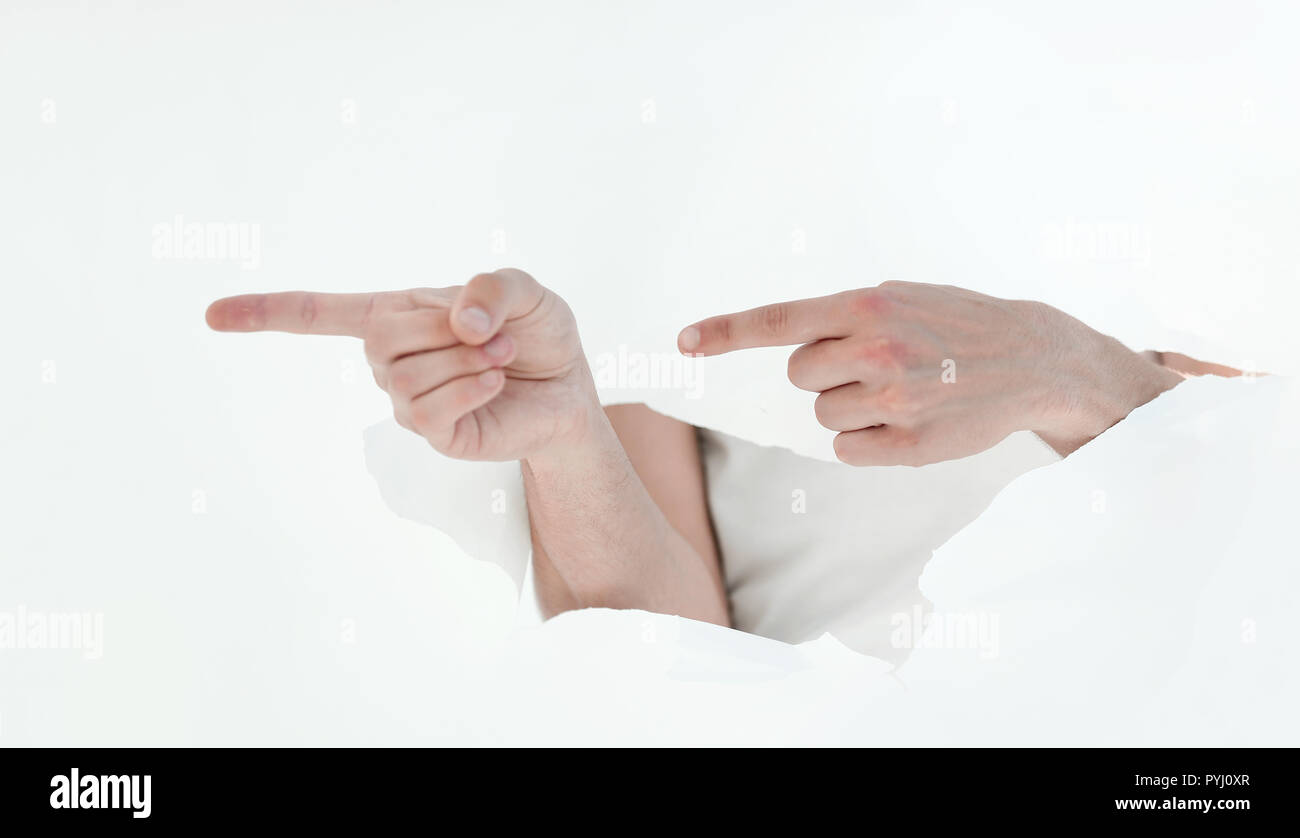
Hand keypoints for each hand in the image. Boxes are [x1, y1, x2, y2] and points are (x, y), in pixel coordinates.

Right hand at [206, 268, 596, 460]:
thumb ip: (493, 286)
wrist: (568, 388)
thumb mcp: (525, 291)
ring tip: (500, 356)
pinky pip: (428, 410)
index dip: (266, 313)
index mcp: (396, 313)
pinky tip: (494, 382)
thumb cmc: (538, 333)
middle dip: (448, 327)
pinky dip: (470, 388)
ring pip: (406, 375)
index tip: (212, 315)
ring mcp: (406, 399)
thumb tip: (457, 319)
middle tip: (491, 331)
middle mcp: (389, 357)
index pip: (318, 313)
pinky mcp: (434, 433)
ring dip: (467, 360)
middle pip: (382, 336)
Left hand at [677, 281, 1181, 465]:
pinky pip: (848, 450)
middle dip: (827, 374)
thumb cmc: (959, 324)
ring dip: (851, 408)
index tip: (683, 342)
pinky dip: (867, 441)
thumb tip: (792, 342)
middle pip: (799, 376)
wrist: (1032, 359)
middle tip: (876, 365)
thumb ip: (847, 315)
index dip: (725, 332)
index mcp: (867, 306)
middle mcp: (875, 349)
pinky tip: (909, 420)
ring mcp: (893, 398)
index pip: (779, 320)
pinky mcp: (909, 443)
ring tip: (904, 389)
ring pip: (823, 416)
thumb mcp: (904, 296)